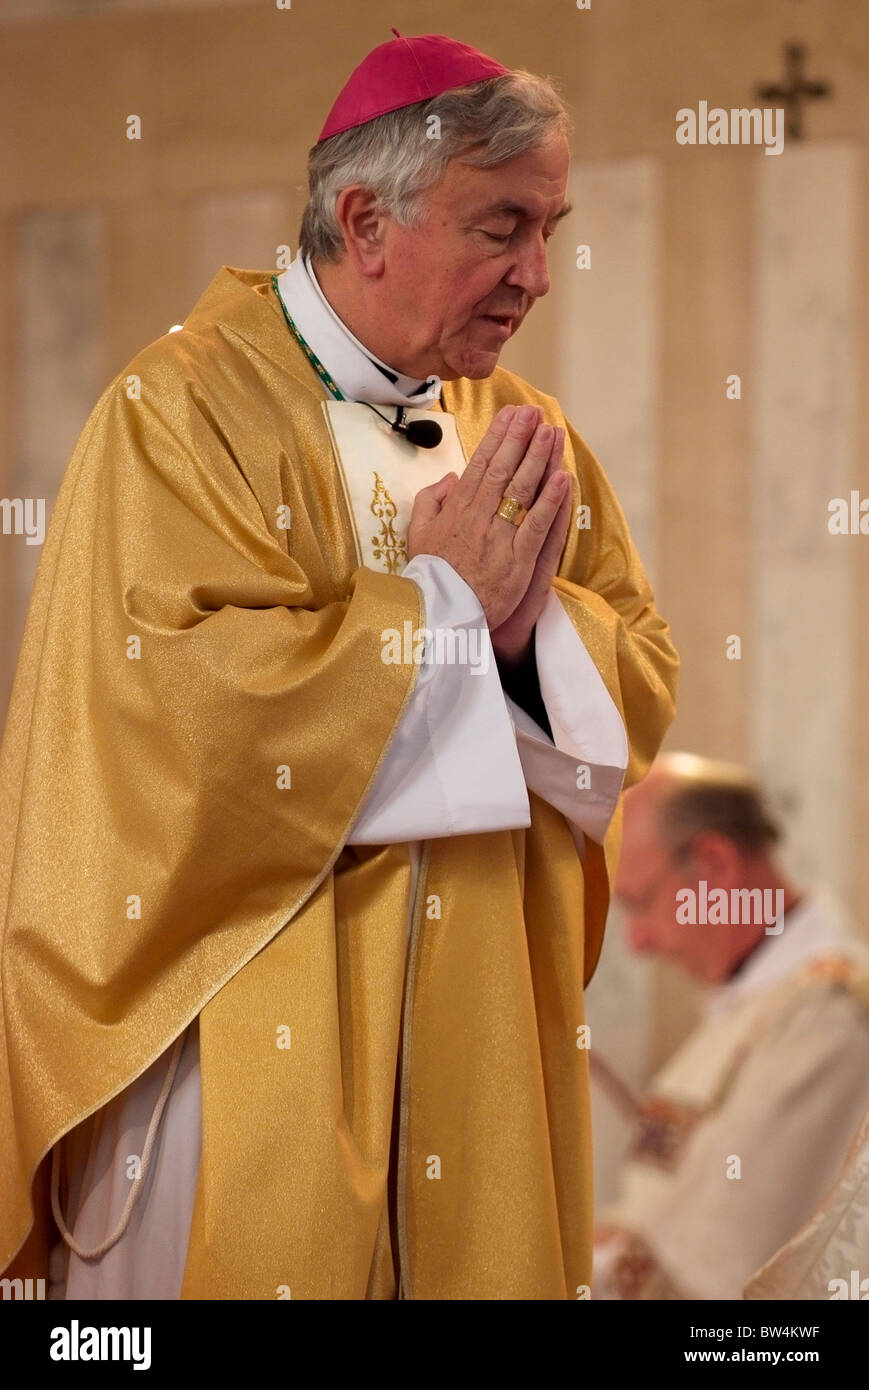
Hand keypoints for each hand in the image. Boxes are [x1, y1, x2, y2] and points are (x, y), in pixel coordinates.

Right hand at [407, 404, 570, 630]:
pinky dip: (551, 501)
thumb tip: (451, 478)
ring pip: (522, 491)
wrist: (440, 616)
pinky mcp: (518, 561)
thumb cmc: (430, 575)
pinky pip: (537, 525)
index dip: (497, 437)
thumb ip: (430, 501)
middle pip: (504, 470)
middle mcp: (478, 518)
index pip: (480, 464)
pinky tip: (563, 478)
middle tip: (535, 413)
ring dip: (539, 459)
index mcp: (456, 510)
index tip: (511, 414)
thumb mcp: (418, 533)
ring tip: (552, 433)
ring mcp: (499, 538)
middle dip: (521, 438)